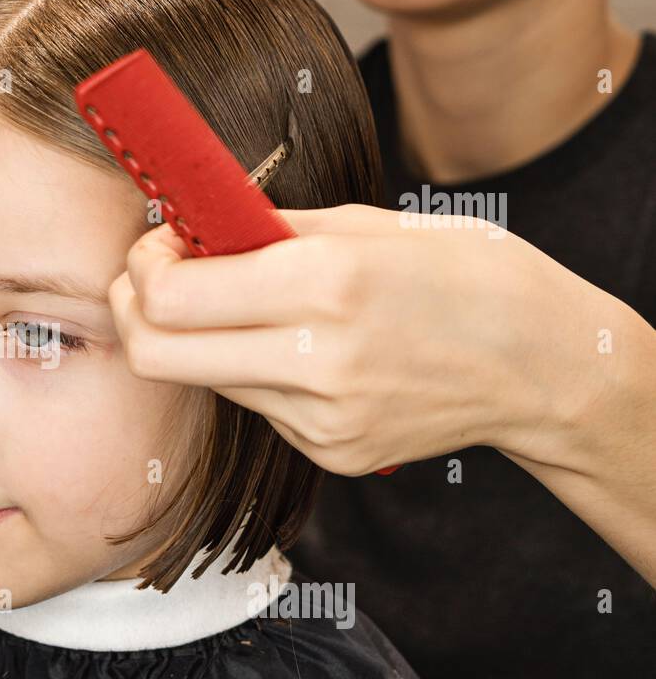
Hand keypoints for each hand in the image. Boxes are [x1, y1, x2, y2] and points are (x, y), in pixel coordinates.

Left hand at [108, 204, 589, 476]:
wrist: (543, 363)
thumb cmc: (462, 272)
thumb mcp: (364, 224)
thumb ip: (264, 231)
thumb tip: (186, 230)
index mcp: (326, 286)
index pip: (170, 297)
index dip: (143, 265)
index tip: (160, 243)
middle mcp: (317, 362)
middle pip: (155, 355)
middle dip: (134, 310)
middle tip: (155, 277)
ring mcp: (321, 421)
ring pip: (202, 379)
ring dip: (198, 337)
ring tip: (249, 304)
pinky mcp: (330, 453)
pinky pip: (254, 405)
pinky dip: (252, 368)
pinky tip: (300, 347)